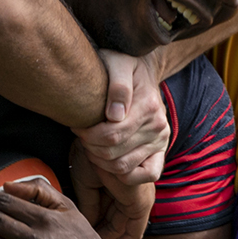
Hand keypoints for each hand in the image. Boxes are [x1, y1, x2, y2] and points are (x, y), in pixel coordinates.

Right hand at [68, 148, 153, 238]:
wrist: (98, 142)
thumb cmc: (89, 156)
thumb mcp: (86, 186)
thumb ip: (88, 207)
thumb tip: (84, 229)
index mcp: (118, 188)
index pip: (108, 218)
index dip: (97, 233)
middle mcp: (130, 195)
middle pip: (116, 227)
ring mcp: (138, 200)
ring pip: (124, 231)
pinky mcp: (141, 204)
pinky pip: (134, 231)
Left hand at [74, 50, 169, 182]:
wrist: (142, 69)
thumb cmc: (123, 64)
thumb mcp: (117, 63)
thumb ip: (117, 86)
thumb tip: (115, 115)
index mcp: (148, 107)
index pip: (111, 135)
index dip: (87, 135)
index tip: (76, 125)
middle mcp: (157, 127)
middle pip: (113, 153)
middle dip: (90, 148)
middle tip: (81, 135)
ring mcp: (161, 140)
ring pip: (124, 167)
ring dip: (101, 162)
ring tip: (91, 145)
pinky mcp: (161, 150)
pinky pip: (148, 174)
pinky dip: (126, 175)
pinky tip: (109, 161)